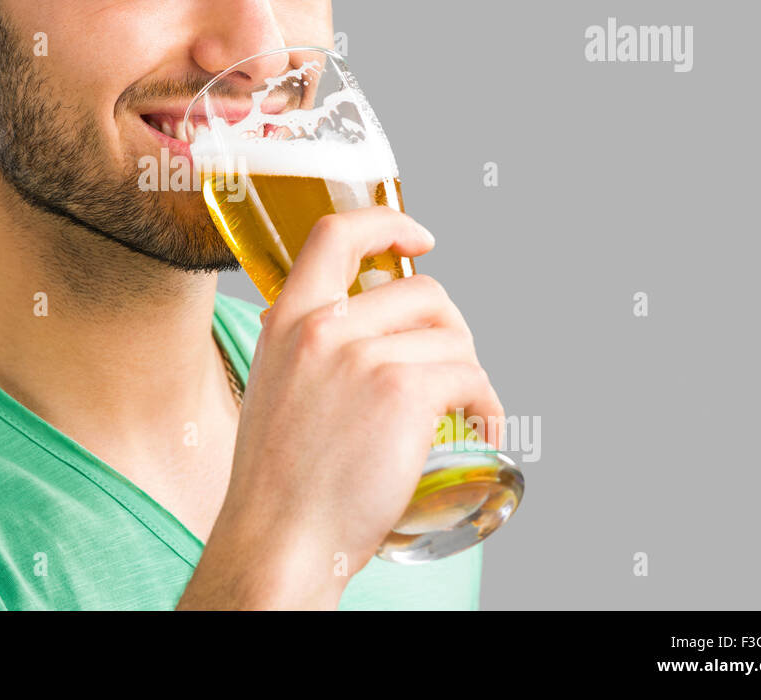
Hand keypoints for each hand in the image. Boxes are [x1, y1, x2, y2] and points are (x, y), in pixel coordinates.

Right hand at [186, 206, 502, 607]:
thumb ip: (307, 348)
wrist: (279, 538)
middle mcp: (322, 327)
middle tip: (450, 367)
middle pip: (420, 290)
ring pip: (453, 337)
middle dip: (450, 327)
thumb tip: (360, 331)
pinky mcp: (403, 393)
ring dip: (471, 373)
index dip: (386, 222)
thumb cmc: (279, 480)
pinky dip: (486, 405)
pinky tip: (479, 428)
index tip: (418, 239)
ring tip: (464, 409)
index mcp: (286, 319)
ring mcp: (364, 357)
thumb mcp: (274, 386)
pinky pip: (471, 377)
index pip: (335, 233)